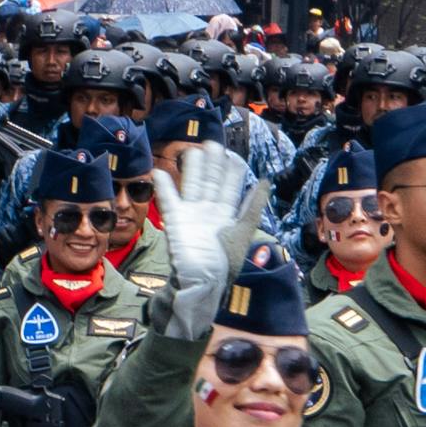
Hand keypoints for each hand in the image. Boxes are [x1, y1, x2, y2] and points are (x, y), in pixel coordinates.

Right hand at [152, 143, 265, 340]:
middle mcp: (210, 211)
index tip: (232, 154)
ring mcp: (192, 214)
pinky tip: (159, 171)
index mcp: (227, 214)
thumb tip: (265, 181)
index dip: (231, 170)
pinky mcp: (176, 221)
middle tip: (212, 144)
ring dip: (192, 168)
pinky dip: (164, 186)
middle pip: (211, 181)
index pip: (230, 185)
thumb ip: (252, 205)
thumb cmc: (225, 261)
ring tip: (191, 151)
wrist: (203, 282)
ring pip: (192, 185)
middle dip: (212, 163)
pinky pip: (169, 200)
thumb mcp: (244, 232)